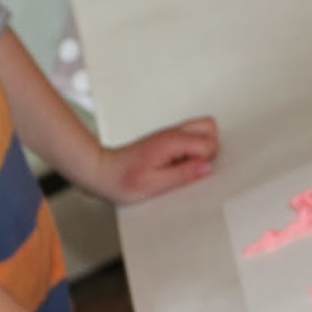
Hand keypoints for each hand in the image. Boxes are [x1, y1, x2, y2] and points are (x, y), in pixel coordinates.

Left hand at [97, 116, 218, 203]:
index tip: (191, 173)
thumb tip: (206, 167)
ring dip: (203, 146)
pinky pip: (190, 137)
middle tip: (194, 167)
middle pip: (210, 127)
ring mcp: (169, 134)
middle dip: (211, 148)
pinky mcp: (166, 139)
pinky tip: (179, 164)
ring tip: (187, 166)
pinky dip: (192, 148)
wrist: (101, 172)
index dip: (205, 162)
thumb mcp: (153, 185)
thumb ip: (182, 175)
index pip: (208, 143)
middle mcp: (171, 133)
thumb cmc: (121, 180)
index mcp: (170, 142)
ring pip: (202, 128)